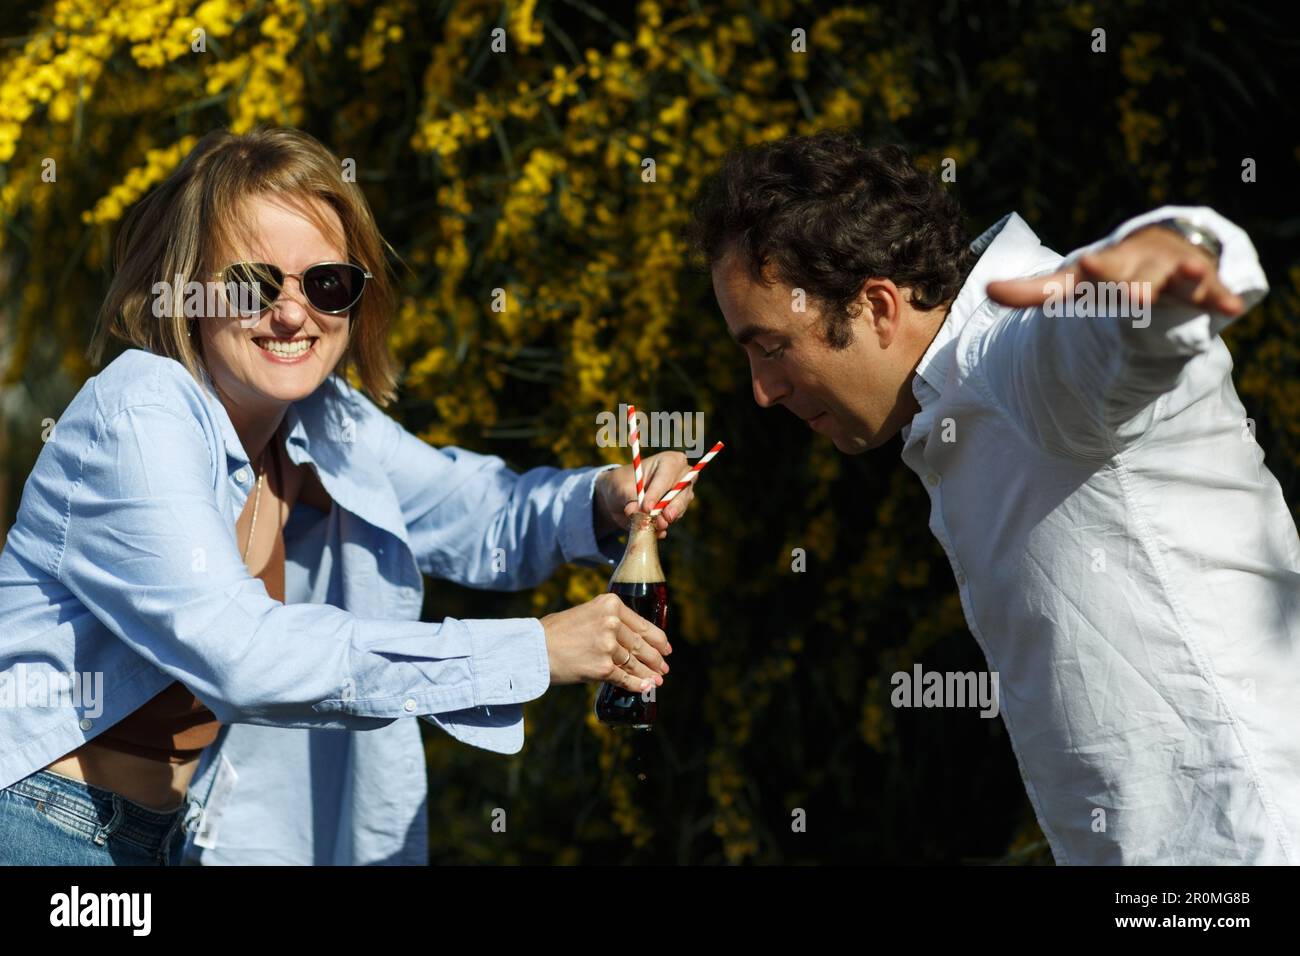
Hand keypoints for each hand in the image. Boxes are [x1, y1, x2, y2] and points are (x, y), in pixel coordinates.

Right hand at [541, 592, 671, 691]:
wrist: (533, 648)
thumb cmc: (554, 632)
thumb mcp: (584, 613)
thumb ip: (607, 621)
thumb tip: (628, 638)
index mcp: (610, 605)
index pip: (642, 624)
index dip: (658, 639)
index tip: (666, 647)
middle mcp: (612, 622)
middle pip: (641, 645)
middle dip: (655, 659)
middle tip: (663, 667)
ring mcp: (608, 645)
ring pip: (635, 663)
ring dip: (648, 674)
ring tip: (657, 680)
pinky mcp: (602, 667)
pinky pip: (625, 678)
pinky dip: (636, 684)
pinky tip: (645, 687)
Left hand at [594, 450, 695, 538]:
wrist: (620, 498)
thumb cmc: (621, 484)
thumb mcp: (620, 488)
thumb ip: (628, 498)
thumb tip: (633, 511)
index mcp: (668, 461)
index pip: (666, 476)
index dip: (657, 492)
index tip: (646, 507)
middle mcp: (681, 477)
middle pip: (682, 492)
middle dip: (672, 507)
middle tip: (660, 520)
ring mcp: (682, 496)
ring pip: (679, 508)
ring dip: (665, 519)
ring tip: (652, 525)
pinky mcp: (678, 512)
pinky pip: (673, 521)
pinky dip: (662, 528)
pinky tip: (652, 529)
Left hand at [986, 225, 1244, 316]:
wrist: (1162, 249)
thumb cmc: (1111, 272)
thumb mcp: (1074, 285)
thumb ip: (1033, 292)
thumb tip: (985, 291)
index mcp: (1109, 267)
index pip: (1099, 270)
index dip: (1096, 269)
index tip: (1090, 265)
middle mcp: (1142, 266)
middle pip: (1140, 277)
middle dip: (1139, 282)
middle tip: (1139, 288)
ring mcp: (1175, 273)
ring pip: (1179, 278)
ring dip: (1185, 278)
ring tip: (1191, 275)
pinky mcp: (1203, 286)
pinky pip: (1213, 292)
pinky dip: (1220, 298)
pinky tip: (1231, 307)